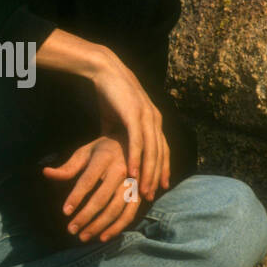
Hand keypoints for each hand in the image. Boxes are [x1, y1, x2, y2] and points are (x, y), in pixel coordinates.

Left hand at [42, 135, 149, 242]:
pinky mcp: (140, 194)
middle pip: (102, 198)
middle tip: (70, 230)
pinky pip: (129, 214)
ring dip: (99, 226)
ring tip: (83, 236)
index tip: (65, 212)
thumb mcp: (84, 153)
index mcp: (104, 158)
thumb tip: (45, 172)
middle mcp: (121, 170)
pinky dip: (117, 228)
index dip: (76, 197)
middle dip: (85, 216)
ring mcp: (133, 183)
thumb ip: (67, 167)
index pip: (88, 180)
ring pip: (116, 209)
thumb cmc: (101, 151)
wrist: (131, 145)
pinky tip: (103, 237)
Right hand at [91, 51, 169, 201]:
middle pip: (160, 154)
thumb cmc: (110, 94)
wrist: (104, 70)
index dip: (163, 169)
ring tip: (144, 190)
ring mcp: (146, 116)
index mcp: (153, 120)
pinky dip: (136, 158)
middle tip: (152, 196)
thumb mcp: (116, 119)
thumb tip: (114, 151)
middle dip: (157, 176)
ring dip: (149, 172)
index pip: (162, 149)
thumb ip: (119, 136)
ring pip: (152, 151)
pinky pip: (137, 141)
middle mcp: (155, 119)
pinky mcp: (134, 114)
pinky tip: (132, 173)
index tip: (161, 186)